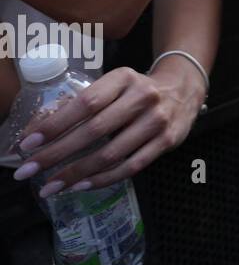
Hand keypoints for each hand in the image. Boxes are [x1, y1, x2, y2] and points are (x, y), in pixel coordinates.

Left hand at [13, 61, 204, 192]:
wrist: (184, 88)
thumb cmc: (137, 90)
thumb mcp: (114, 85)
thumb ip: (84, 103)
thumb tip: (39, 133)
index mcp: (124, 78)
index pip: (86, 103)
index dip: (56, 124)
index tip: (29, 143)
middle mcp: (143, 97)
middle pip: (95, 130)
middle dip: (57, 154)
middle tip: (28, 171)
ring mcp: (158, 120)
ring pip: (112, 153)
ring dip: (77, 173)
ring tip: (51, 186)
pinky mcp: (167, 141)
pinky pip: (131, 166)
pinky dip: (103, 179)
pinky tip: (81, 185)